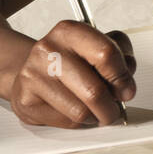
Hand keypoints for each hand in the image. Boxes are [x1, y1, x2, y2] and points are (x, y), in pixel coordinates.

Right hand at [8, 20, 135, 127]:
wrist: (31, 70)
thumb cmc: (71, 60)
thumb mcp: (99, 47)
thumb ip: (121, 56)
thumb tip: (127, 81)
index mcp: (69, 31)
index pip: (106, 54)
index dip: (122, 77)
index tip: (127, 90)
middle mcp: (48, 50)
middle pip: (94, 91)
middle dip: (112, 107)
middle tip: (115, 109)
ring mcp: (33, 75)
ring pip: (81, 112)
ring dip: (96, 117)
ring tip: (97, 111)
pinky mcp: (25, 99)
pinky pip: (65, 121)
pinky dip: (79, 123)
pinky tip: (78, 112)